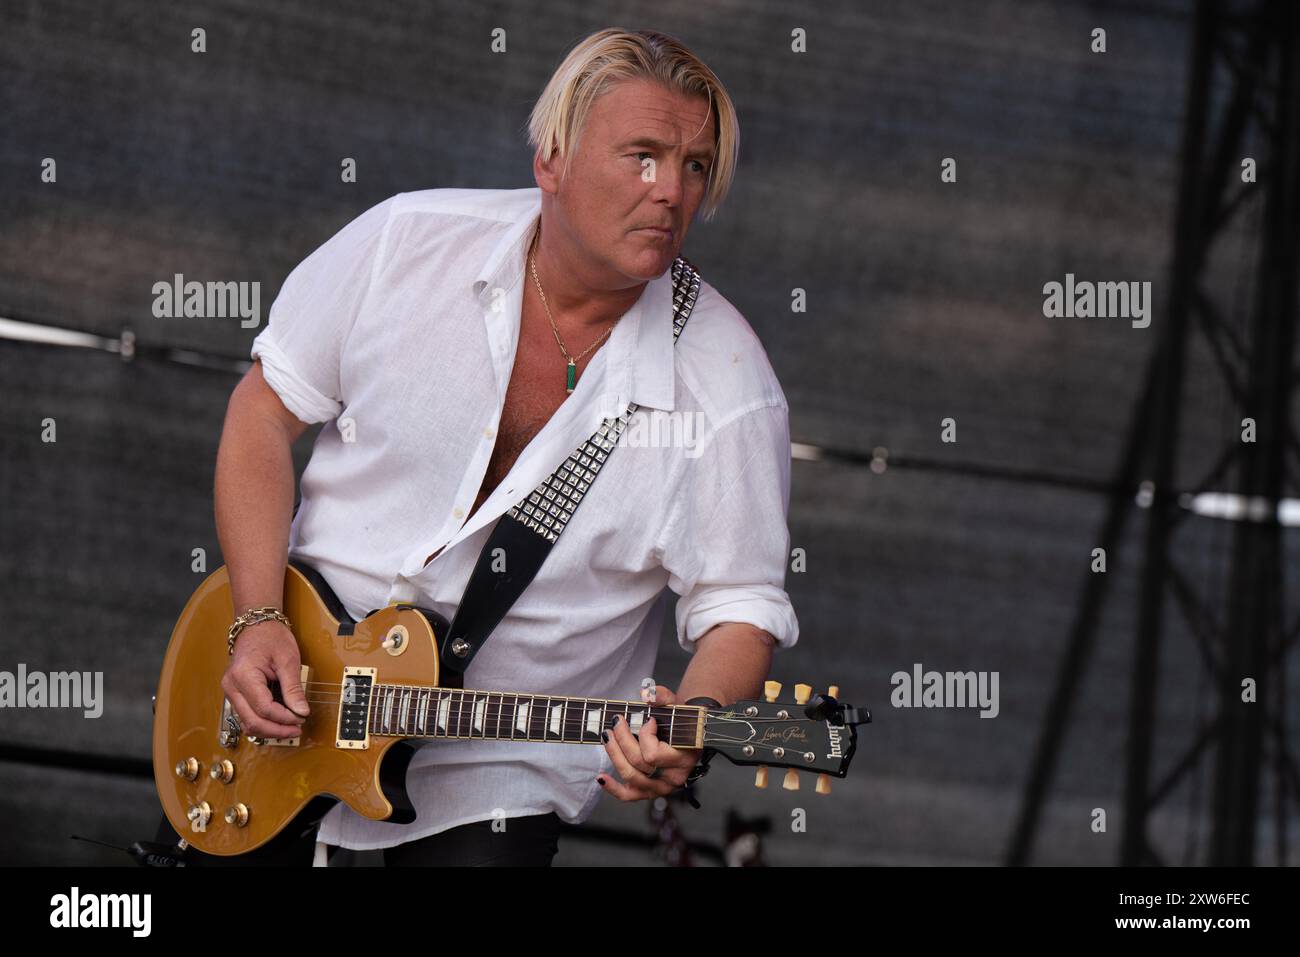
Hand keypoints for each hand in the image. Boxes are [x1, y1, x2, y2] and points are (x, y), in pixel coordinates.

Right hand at [220, 619, 309, 738]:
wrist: (257, 625)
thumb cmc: (270, 637)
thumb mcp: (288, 660)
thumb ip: (293, 688)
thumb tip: (301, 711)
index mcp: (243, 676)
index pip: (264, 708)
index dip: (284, 718)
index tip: (301, 718)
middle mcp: (232, 686)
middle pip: (252, 721)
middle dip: (276, 730)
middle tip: (296, 729)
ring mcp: (231, 691)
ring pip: (247, 723)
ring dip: (269, 730)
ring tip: (289, 728)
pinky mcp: (236, 694)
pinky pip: (247, 716)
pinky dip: (262, 722)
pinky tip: (278, 722)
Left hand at [597, 685, 702, 800]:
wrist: (688, 735)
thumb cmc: (682, 721)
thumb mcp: (677, 705)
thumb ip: (663, 696)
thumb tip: (646, 694)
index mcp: (684, 758)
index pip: (653, 754)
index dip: (646, 735)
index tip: (649, 720)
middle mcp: (674, 777)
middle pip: (639, 764)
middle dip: (622, 740)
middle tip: (616, 722)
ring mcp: (661, 787)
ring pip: (631, 777)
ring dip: (614, 755)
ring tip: (606, 736)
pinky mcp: (649, 791)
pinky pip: (629, 796)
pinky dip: (613, 788)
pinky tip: (600, 777)